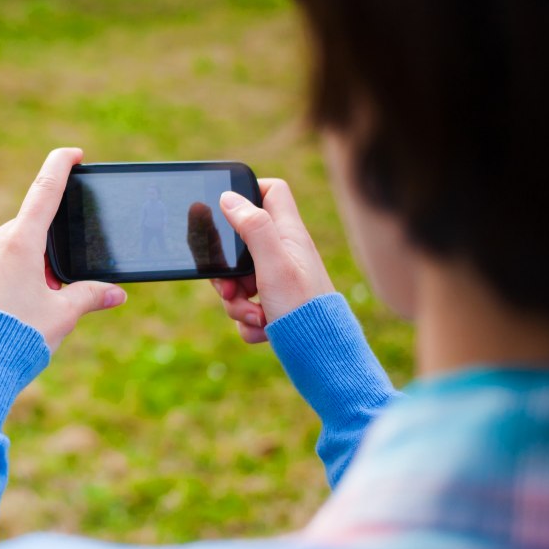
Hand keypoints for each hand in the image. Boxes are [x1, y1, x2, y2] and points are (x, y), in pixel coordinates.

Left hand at [0, 148, 127, 351]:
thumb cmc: (17, 340)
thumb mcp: (62, 317)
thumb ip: (89, 296)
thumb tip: (115, 293)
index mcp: (20, 242)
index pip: (45, 190)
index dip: (61, 166)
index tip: (73, 153)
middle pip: (26, 236)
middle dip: (41, 258)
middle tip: (50, 295)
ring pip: (0, 256)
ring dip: (16, 274)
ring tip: (21, 316)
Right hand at [212, 179, 333, 342]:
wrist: (321, 357)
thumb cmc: (303, 308)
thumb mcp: (274, 264)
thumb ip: (254, 227)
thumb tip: (229, 197)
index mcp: (288, 234)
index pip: (271, 191)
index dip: (248, 192)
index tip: (227, 210)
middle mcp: (284, 254)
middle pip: (241, 244)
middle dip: (228, 270)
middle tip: (230, 287)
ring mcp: (278, 281)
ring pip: (239, 281)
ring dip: (236, 302)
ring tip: (255, 315)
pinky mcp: (274, 306)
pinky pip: (246, 307)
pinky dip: (248, 321)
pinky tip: (264, 328)